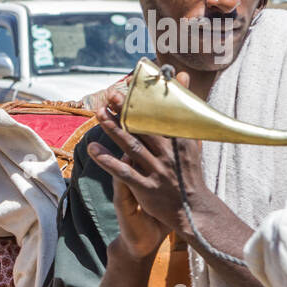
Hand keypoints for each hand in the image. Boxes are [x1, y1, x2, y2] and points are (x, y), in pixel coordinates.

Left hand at [86, 81, 208, 240]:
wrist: (193, 210)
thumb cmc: (188, 172)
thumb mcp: (192, 141)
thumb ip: (185, 111)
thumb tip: (183, 76)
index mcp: (182, 141)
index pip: (161, 117)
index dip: (144, 101)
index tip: (129, 86)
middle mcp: (170, 154)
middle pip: (144, 128)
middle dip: (125, 110)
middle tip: (109, 95)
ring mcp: (158, 172)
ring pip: (132, 146)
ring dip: (114, 129)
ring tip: (99, 114)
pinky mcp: (146, 188)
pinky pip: (124, 172)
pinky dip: (107, 161)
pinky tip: (92, 150)